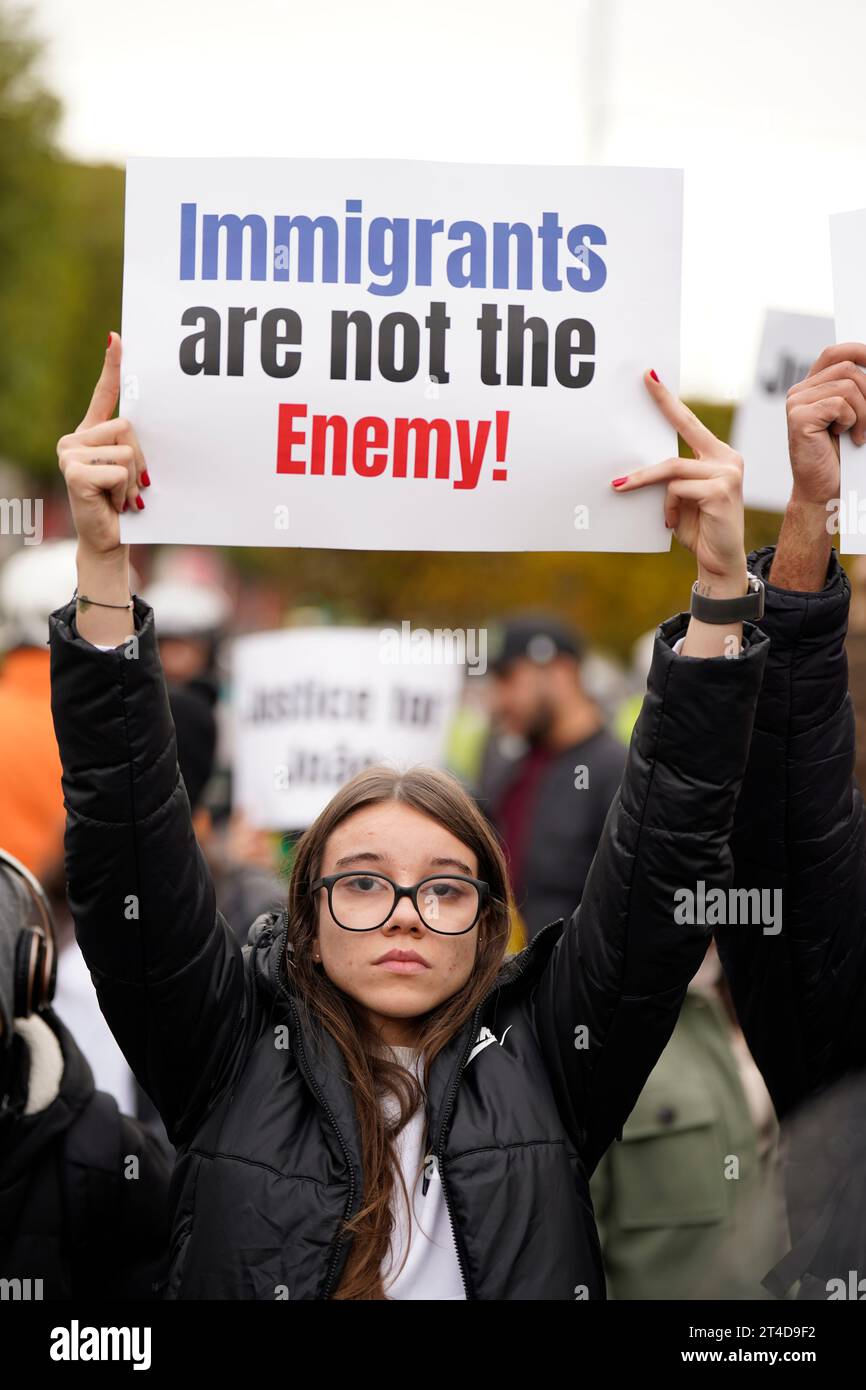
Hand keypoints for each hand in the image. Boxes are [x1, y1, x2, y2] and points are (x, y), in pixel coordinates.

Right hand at [56, 333, 147, 555]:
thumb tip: (146, 427)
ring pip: (125, 449)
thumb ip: (133, 447)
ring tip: (121, 497)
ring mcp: (70, 454)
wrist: (107, 540)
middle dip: (140, 459)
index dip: (112, 366)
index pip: (103, 395)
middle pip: (126, 426)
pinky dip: (125, 490)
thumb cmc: (122, 505)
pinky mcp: (74, 472)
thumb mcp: (132, 470)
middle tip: (133, 486)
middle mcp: (75, 439)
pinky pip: (118, 470)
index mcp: (91, 435)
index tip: (118, 338)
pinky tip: (113, 503)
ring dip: (133, 479)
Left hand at [611, 370, 746, 596]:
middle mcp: (727, 458)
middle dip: (664, 404)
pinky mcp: (721, 490)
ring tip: (621, 489)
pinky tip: (670, 522)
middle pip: (686, 428)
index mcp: (717, 456)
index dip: (670, 401)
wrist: (719, 562)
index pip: (690, 423)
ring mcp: (727, 472)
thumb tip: (639, 461)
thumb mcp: (679, 498)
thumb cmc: (698, 529)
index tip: (652, 377)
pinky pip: (676, 488)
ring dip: (643, 480)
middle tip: (645, 380)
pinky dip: (666, 506)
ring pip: (672, 467)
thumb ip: (670, 477)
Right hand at [785, 342, 865, 506]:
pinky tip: (846, 436)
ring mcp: (796, 403)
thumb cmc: (840, 457)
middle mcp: (799, 392)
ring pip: (848, 386)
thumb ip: (858, 391)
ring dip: (863, 412)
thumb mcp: (854, 415)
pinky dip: (852, 421)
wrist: (824, 490)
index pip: (834, 353)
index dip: (859, 350)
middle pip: (848, 368)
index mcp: (812, 389)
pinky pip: (840, 404)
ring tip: (858, 433)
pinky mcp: (799, 417)